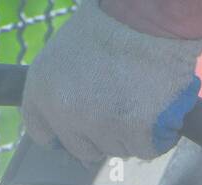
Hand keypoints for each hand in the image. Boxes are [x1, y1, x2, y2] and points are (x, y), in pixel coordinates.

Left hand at [22, 1, 201, 163]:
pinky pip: (148, 149)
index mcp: (41, 91)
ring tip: (142, 95)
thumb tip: (76, 133)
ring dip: (131, 133)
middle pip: (83, 150)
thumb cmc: (111, 25)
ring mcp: (100, 127)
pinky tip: (160, 106)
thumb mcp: (66, 53)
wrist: (148, 17)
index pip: (43, 133)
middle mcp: (65, 115)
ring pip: (117, 150)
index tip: (80, 127)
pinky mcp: (136, 135)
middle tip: (120, 104)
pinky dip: (159, 134)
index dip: (64, 133)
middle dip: (101, 134)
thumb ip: (63, 91)